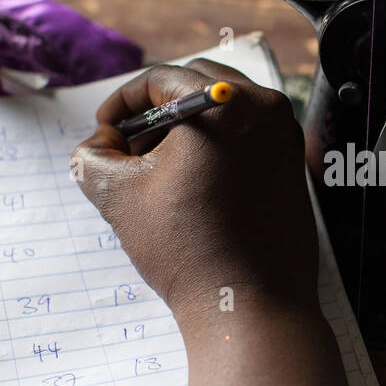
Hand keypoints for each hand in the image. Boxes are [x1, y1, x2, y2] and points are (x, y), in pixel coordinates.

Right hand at [72, 59, 318, 330]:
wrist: (249, 307)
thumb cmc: (189, 251)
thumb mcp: (120, 197)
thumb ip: (93, 157)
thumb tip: (98, 144)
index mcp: (227, 104)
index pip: (162, 78)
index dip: (122, 103)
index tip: (104, 133)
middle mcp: (267, 109)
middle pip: (197, 87)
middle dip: (154, 114)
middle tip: (128, 152)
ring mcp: (286, 138)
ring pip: (223, 112)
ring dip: (184, 132)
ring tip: (156, 174)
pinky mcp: (292, 165)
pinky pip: (246, 137)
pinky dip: (214, 149)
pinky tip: (190, 189)